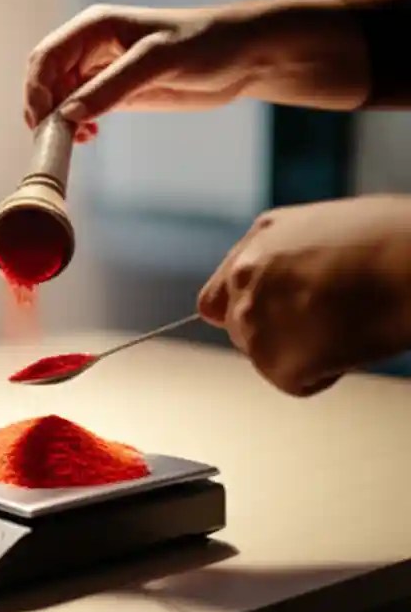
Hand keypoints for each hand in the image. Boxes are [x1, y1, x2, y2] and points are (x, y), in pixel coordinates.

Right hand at [24, 0, 369, 140]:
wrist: (244, 56)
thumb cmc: (205, 44)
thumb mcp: (155, 62)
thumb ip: (110, 88)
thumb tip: (66, 116)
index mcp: (94, 28)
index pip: (46, 57)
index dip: (36, 89)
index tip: (41, 120)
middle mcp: (92, 48)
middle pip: (47, 79)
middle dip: (43, 108)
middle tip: (54, 138)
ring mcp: (103, 71)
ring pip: (60, 98)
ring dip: (59, 121)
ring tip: (77, 140)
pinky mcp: (117, 92)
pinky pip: (81, 110)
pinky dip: (76, 126)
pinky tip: (89, 137)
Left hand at [197, 196, 410, 395]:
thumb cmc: (395, 240)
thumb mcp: (325, 229)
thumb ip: (287, 259)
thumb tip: (290, 285)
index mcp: (259, 240)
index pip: (218, 298)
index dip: (247, 315)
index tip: (271, 324)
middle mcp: (245, 276)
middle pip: (241, 331)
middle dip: (279, 335)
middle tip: (331, 321)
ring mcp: (253, 318)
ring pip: (264, 357)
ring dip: (302, 354)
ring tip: (347, 325)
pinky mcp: (274, 357)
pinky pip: (294, 382)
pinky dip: (323, 375)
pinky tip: (351, 344)